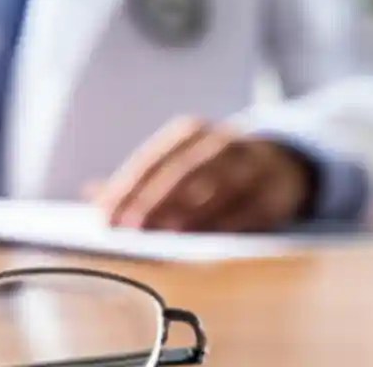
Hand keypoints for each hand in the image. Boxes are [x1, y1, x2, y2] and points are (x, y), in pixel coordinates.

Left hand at [91, 117, 312, 232]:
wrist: (283, 162)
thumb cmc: (213, 168)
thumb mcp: (177, 163)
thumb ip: (136, 180)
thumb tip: (89, 194)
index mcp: (188, 133)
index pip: (150, 160)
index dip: (125, 188)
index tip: (103, 215)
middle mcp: (219, 142)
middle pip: (181, 171)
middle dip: (152, 200)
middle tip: (129, 228)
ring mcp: (251, 163)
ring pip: (217, 185)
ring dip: (190, 210)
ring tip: (164, 233)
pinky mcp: (276, 190)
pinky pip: (251, 207)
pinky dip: (227, 222)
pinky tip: (207, 239)